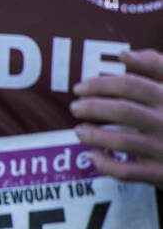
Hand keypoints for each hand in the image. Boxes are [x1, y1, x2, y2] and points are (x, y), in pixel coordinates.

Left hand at [71, 48, 162, 187]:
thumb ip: (156, 65)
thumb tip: (123, 54)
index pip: (131, 84)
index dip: (100, 84)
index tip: (79, 87)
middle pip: (123, 111)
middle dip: (93, 107)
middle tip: (74, 107)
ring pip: (122, 141)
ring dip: (94, 135)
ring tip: (78, 130)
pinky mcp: (161, 174)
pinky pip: (127, 171)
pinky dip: (105, 164)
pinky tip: (93, 155)